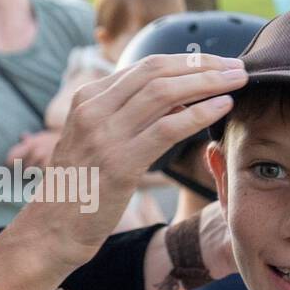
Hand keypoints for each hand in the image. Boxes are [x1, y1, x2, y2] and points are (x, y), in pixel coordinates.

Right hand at [16, 53, 247, 270]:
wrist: (52, 229)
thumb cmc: (80, 188)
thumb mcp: (95, 140)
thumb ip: (127, 115)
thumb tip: (179, 98)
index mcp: (87, 99)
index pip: (144, 66)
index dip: (185, 61)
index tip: (215, 63)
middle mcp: (94, 110)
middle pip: (156, 70)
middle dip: (202, 64)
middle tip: (235, 66)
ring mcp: (105, 135)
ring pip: (165, 93)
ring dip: (207, 82)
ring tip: (237, 81)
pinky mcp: (120, 163)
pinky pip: (168, 128)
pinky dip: (200, 113)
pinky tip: (222, 107)